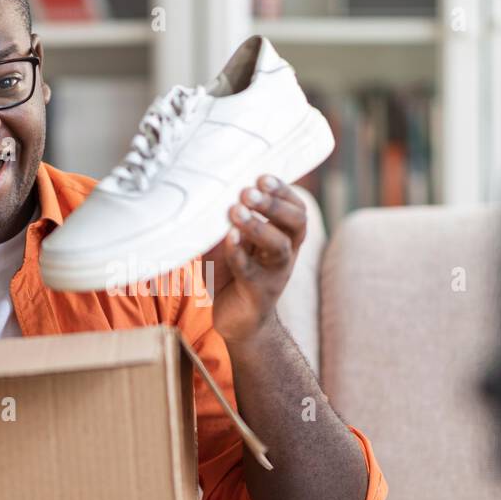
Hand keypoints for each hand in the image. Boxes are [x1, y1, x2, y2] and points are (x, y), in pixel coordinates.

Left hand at [203, 174, 305, 344]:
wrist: (237, 322)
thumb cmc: (233, 275)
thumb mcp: (230, 243)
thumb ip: (225, 221)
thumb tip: (204, 191)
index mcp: (285, 237)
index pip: (296, 209)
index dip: (283, 191)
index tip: (262, 177)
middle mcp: (286, 254)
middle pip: (296, 223)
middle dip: (274, 204)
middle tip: (248, 191)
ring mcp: (275, 275)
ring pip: (279, 247)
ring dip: (259, 226)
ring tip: (236, 211)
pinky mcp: (258, 294)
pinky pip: (251, 271)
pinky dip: (240, 254)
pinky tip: (229, 239)